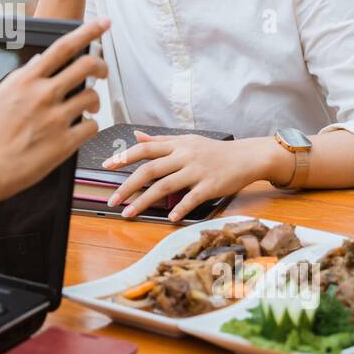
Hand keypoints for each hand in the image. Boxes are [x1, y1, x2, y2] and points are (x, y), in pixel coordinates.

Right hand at [0, 18, 108, 201]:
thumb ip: (20, 79)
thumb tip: (38, 63)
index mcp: (26, 81)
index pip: (63, 46)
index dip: (88, 31)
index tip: (104, 23)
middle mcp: (43, 95)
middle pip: (87, 65)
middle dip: (102, 65)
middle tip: (103, 71)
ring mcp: (56, 118)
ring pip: (93, 96)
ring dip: (94, 100)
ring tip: (87, 108)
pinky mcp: (64, 143)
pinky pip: (92, 127)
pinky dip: (90, 126)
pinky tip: (80, 129)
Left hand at [103, 132, 281, 220]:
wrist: (246, 156)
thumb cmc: (213, 151)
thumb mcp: (186, 140)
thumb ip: (160, 140)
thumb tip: (136, 135)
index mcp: (176, 144)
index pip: (145, 149)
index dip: (124, 156)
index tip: (107, 166)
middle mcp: (184, 156)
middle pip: (149, 170)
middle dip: (127, 186)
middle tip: (112, 201)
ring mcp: (197, 171)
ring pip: (164, 186)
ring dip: (144, 201)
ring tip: (129, 213)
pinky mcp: (211, 185)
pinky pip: (191, 198)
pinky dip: (179, 208)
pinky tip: (169, 217)